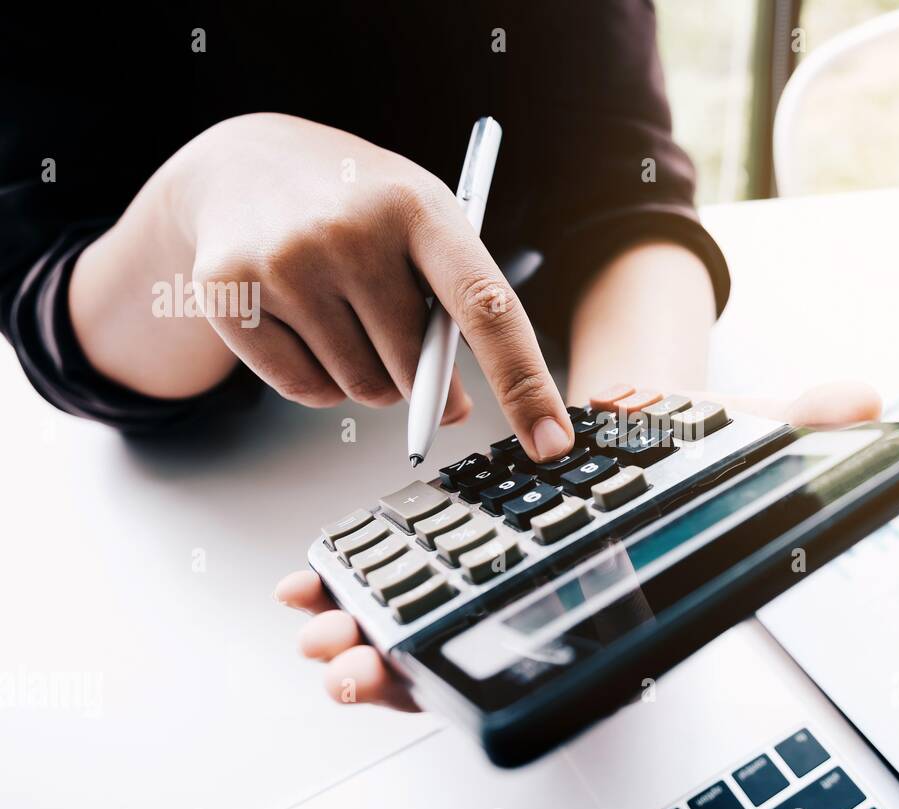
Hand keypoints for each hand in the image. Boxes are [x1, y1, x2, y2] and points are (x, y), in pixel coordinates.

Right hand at [70, 112, 573, 460]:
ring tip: (344, 311)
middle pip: (416, 370)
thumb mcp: (422, 228)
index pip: (487, 310)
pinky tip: (304, 322)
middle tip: (396, 328)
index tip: (554, 442)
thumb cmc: (358, 207)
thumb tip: (453, 412)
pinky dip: (319, 380)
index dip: (525, 382)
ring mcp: (286, 263)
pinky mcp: (231, 297)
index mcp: (420, 209)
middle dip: (420, 376)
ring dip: (368, 376)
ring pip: (362, 390)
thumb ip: (458, 309)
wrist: (242, 164)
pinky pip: (307, 393)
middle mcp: (351, 232)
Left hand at [274, 382, 881, 710]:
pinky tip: (311, 587)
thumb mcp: (738, 441)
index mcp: (591, 598)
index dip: (461, 674)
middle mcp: (534, 602)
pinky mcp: (459, 545)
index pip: (529, 654)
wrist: (648, 435)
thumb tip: (872, 401)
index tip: (393, 672)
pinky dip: (355, 587)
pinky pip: (405, 581)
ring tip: (312, 633)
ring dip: (360, 635)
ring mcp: (489, 578)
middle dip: (393, 667)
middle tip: (344, 667)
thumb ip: (800, 426)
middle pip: (457, 655)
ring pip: (420, 630)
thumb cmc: (685, 461)